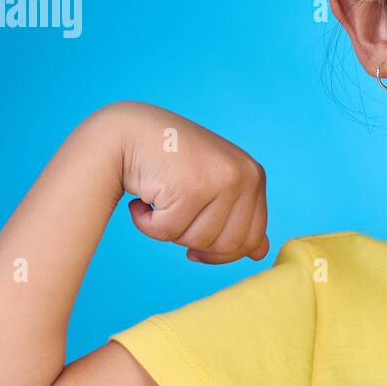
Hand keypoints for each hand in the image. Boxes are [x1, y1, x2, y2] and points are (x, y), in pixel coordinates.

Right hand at [109, 102, 269, 263]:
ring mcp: (221, 180)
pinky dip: (146, 224)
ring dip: (168, 231)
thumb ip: (238, 217)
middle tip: (172, 215)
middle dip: (194, 242)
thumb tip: (260, 253)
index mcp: (254, 176)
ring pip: (198, 240)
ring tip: (158, 202)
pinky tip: (142, 201)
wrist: (126, 132)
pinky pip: (168, 231)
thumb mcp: (212, 186)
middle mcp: (244, 176)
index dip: (220, 253)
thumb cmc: (169, 162)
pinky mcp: (192, 187)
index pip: (251, 239)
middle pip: (228, 246)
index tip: (196, 250)